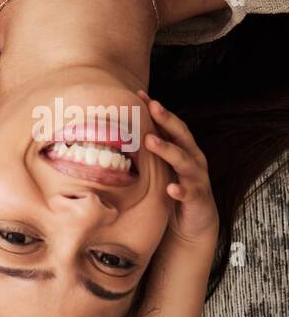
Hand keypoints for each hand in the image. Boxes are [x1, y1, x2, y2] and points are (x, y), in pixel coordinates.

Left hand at [139, 91, 217, 245]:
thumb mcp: (160, 169)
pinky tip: (171, 189)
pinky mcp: (198, 198)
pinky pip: (189, 193)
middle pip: (181, 135)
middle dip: (167, 120)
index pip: (170, 125)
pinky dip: (180, 190)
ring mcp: (197, 178)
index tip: (139, 94)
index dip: (157, 110)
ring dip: (168, 150)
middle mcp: (193, 160)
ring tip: (151, 141)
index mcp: (183, 150)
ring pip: (184, 161)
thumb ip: (149, 153)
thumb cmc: (173, 191)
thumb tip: (118, 136)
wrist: (195, 223)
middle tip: (152, 107)